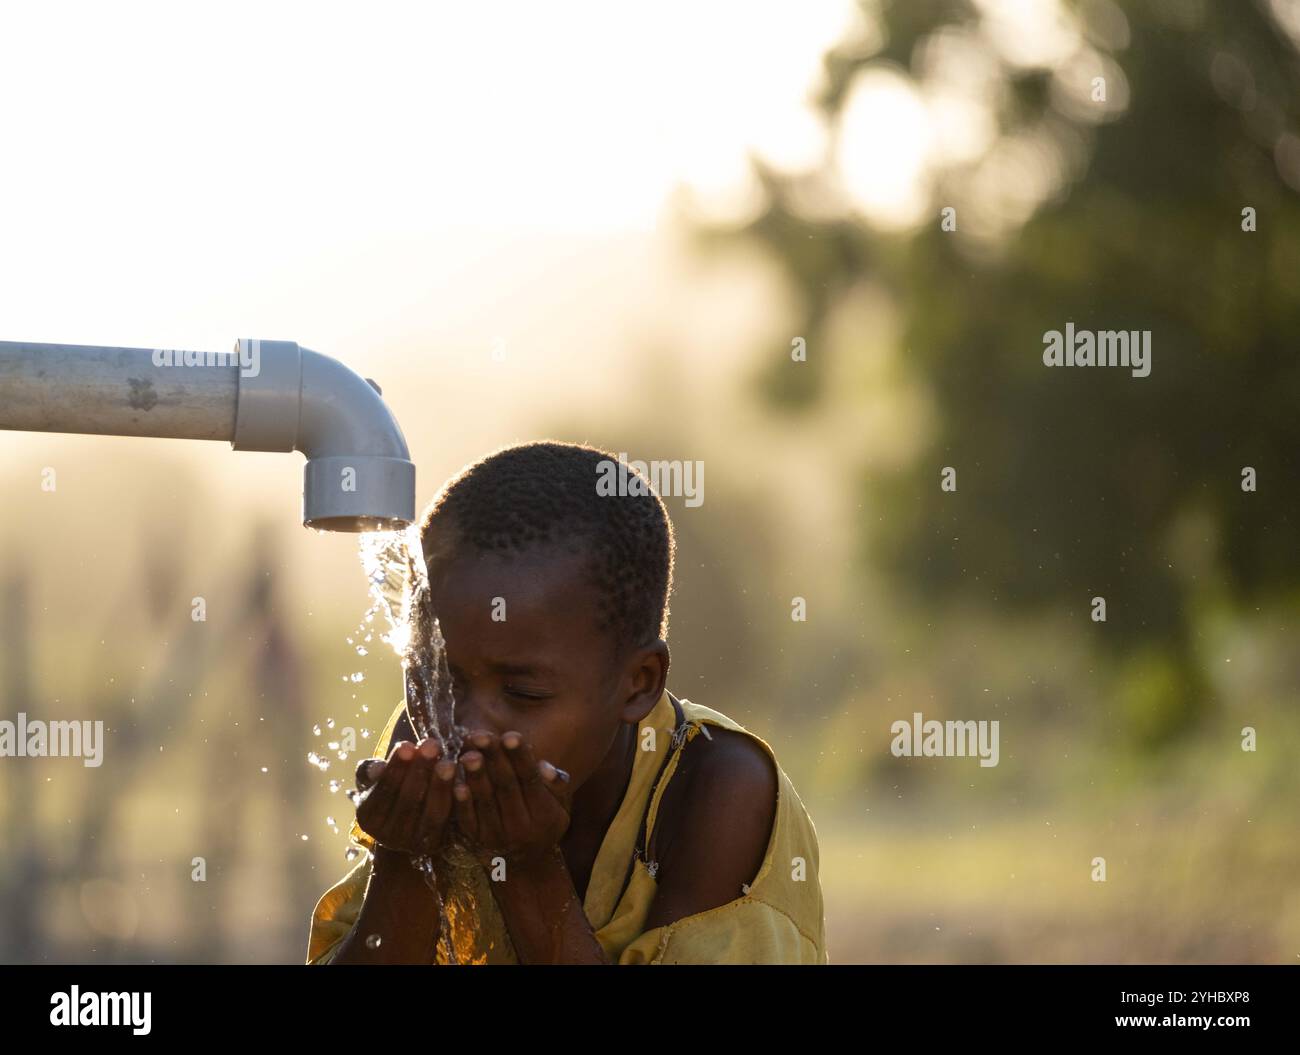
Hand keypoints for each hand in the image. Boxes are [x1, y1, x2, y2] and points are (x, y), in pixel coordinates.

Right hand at [353, 737, 456, 855]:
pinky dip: (456, 803)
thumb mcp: (375, 780)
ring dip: (441, 787)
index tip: (407, 744)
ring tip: (449, 763)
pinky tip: (463, 782)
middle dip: (420, 771)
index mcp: (368, 818)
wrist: (406, 821)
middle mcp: (389, 836)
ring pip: (431, 813)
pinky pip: (449, 822)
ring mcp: (414, 843)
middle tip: (432, 745)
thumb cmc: (390, 789)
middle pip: (407, 802)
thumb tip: (377, 768)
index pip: (383, 791)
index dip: (395, 768)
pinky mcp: (437, 844)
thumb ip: (371, 772)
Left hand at [453, 730, 572, 868]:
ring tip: (468, 755)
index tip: (511, 736)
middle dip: (494, 760)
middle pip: (506, 787)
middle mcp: (522, 827)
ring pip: (486, 802)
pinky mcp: (477, 842)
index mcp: (545, 814)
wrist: (524, 866)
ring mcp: (498, 837)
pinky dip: (463, 804)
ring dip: (476, 778)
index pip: (531, 779)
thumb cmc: (543, 822)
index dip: (520, 758)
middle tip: (481, 737)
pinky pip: (468, 821)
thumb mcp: (561, 806)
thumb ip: (557, 785)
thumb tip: (545, 767)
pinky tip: (456, 785)